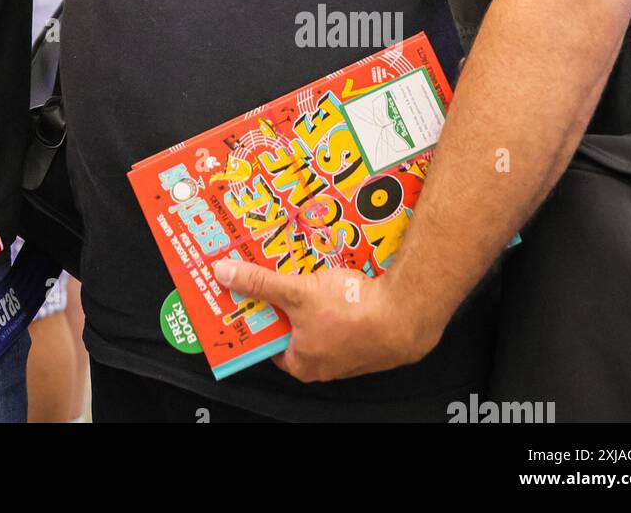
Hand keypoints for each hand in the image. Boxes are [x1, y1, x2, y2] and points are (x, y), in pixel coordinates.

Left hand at [212, 257, 440, 382]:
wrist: (406, 315)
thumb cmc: (351, 313)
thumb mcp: (296, 293)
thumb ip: (259, 283)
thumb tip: (223, 274)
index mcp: (301, 363)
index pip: (265, 341)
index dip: (253, 315)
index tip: (243, 293)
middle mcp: (322, 364)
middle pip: (289, 326)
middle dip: (280, 299)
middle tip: (268, 272)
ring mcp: (345, 351)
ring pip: (314, 317)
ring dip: (306, 294)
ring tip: (297, 266)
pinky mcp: (364, 335)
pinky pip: (337, 313)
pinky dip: (329, 295)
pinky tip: (328, 274)